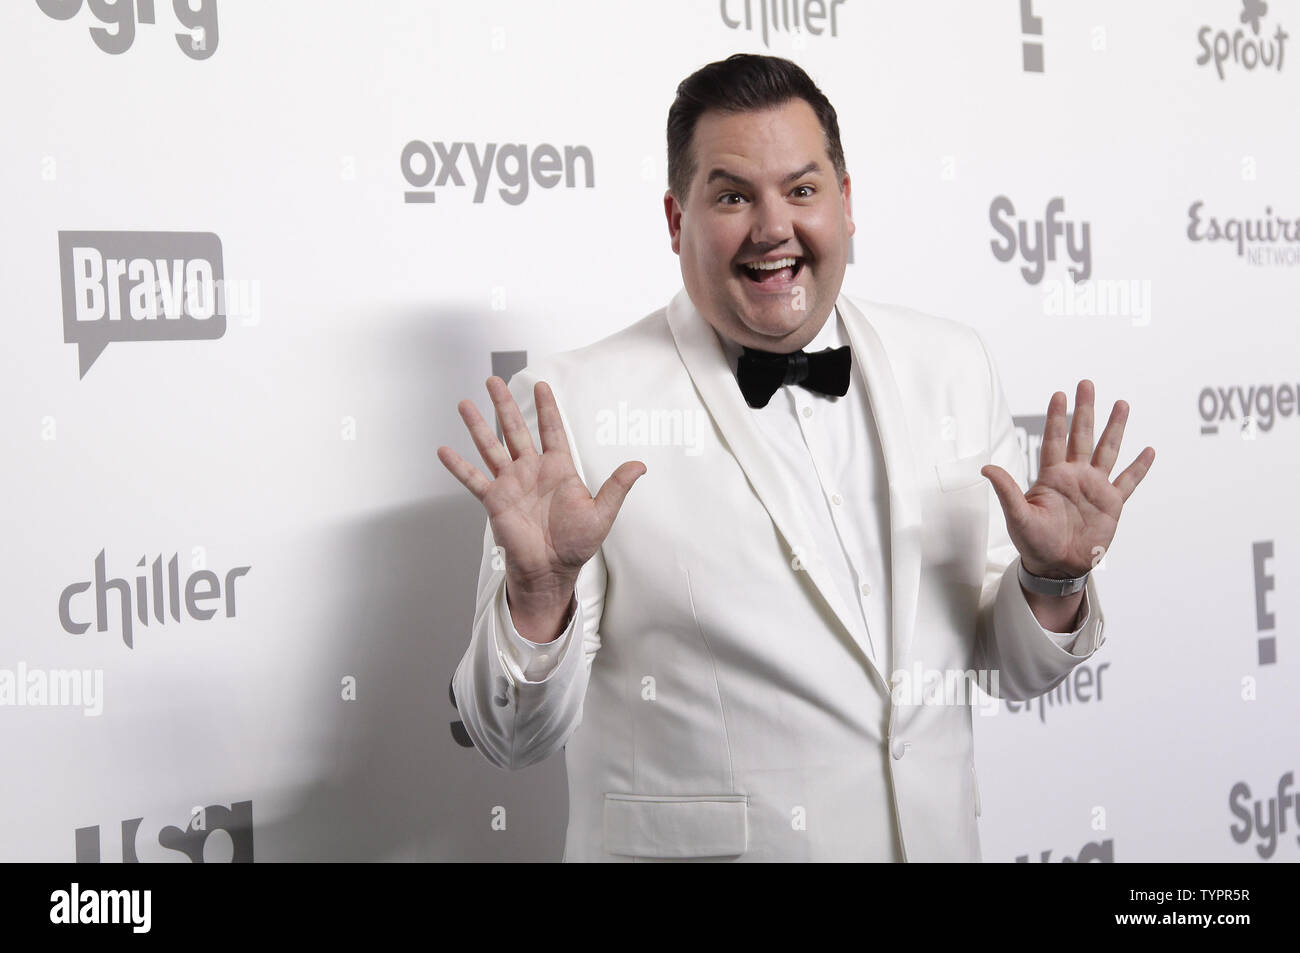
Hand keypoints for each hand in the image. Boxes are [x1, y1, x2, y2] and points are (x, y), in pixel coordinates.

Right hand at [438, 376, 646, 603]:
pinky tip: (444, 450)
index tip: (541, 385)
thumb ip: (616, 487)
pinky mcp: (494, 501)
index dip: (547, 408)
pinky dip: (458, 466)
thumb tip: (640, 465)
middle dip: (505, 405)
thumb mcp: (602, 514)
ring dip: (478, 426)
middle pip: (515, 430)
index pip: (552, 430)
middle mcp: (531, 471)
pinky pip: (473, 480)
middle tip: (493, 380)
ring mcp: (511, 484)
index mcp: (558, 469)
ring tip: (464, 404)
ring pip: (491, 447)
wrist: (551, 570)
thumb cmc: (577, 545)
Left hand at [981, 380, 1153, 578]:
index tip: (1060, 393)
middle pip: (1082, 436)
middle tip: (1086, 384)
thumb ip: (1007, 491)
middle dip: (1085, 410)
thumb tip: (985, 468)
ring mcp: (1095, 489)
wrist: (1057, 567)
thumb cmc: (1033, 543)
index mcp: (1052, 477)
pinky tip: (1148, 450)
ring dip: (1115, 428)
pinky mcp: (1112, 504)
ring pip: (1107, 451)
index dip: (1057, 417)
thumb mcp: (1018, 516)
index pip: (1055, 439)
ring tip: (1122, 404)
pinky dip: (1139, 467)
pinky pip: (1128, 482)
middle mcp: (1075, 477)